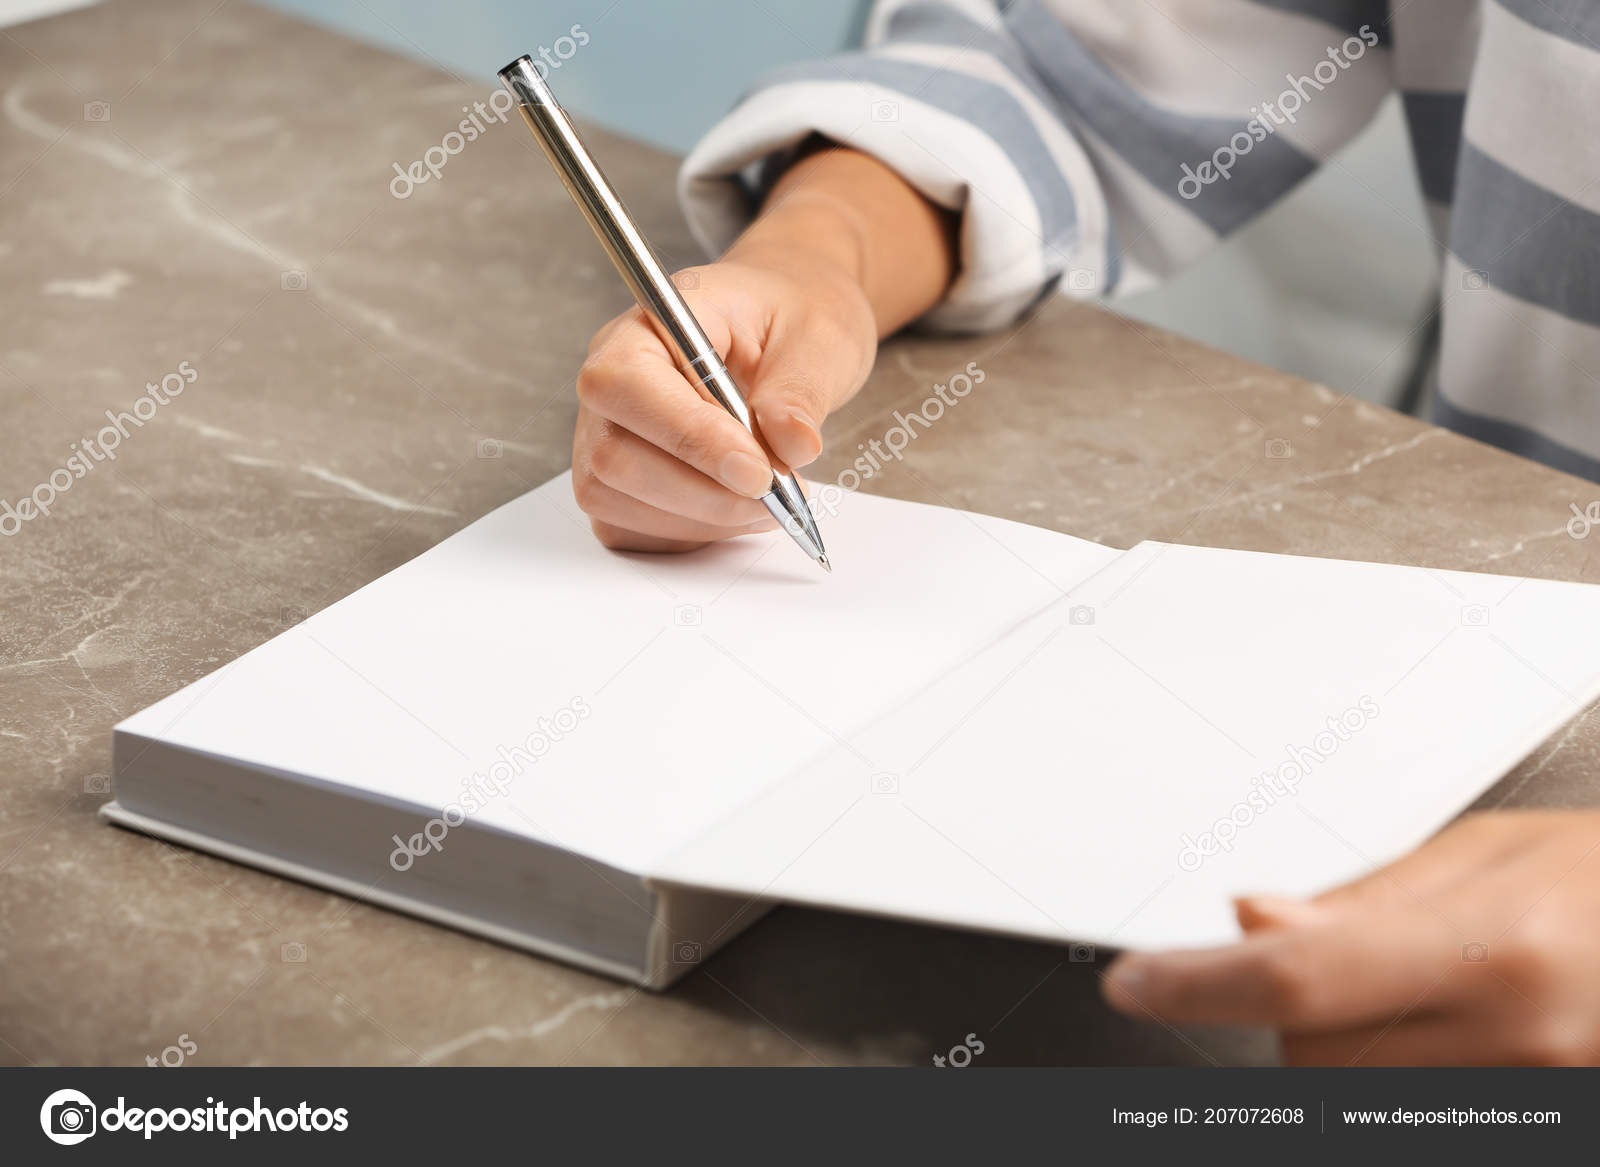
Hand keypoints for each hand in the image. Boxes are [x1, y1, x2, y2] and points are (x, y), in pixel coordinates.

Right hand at [572, 251, 874, 552]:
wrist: (786, 332)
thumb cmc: (789, 321)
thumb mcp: (816, 337)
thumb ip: (799, 389)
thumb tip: (792, 444)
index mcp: (646, 327)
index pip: (629, 383)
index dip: (689, 437)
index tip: (758, 472)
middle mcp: (611, 384)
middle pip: (615, 458)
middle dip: (704, 494)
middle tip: (778, 495)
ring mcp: (604, 436)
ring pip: (617, 501)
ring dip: (702, 519)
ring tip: (771, 502)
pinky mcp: (616, 483)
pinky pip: (630, 528)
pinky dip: (689, 534)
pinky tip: (738, 511)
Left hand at [1102, 810, 1599, 1064]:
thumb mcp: (1488, 854)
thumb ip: (1360, 902)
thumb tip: (1248, 921)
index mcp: (1492, 953)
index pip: (1294, 980)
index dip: (1194, 982)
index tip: (1134, 980)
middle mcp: (1512, 1044)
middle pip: (1308, 1054)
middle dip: (1286, 1007)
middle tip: (1334, 955)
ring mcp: (1529, 1102)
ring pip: (1343, 1096)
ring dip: (1333, 1049)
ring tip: (1408, 989)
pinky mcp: (1532, 1124)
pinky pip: (1406, 1111)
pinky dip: (1383, 1071)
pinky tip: (1423, 1032)